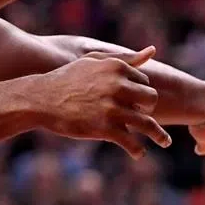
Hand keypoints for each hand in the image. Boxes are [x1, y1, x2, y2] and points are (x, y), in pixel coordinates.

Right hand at [36, 47, 171, 157]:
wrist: (40, 99)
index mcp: (116, 67)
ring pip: (147, 124)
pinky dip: (137, 150)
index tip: (134, 101)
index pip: (145, 81)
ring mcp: (112, 108)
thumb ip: (125, 57)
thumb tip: (152, 51)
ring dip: (158, 135)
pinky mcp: (105, 128)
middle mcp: (117, 85)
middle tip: (141, 116)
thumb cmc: (67, 79)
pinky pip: (131, 142)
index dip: (140, 93)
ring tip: (164, 141)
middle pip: (151, 100)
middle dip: (148, 109)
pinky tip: (138, 154)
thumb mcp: (94, 61)